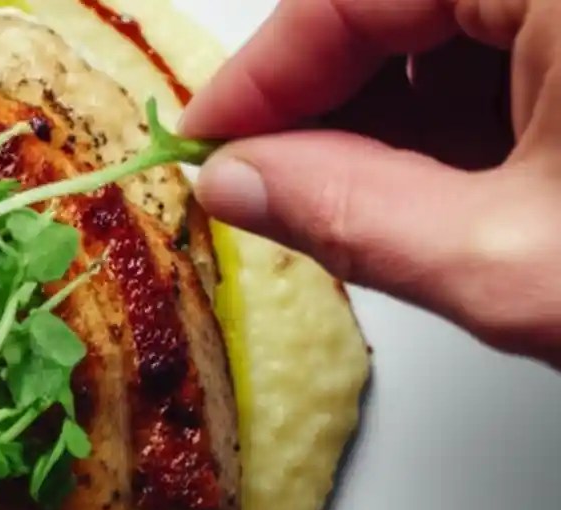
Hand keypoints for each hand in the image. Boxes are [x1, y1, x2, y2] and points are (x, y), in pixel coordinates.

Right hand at [182, 0, 560, 365]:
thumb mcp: (515, 263)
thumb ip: (354, 212)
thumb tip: (235, 182)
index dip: (262, 73)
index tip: (206, 143)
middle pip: (401, 3)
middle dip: (331, 97)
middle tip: (271, 182)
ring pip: (459, 23)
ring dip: (403, 111)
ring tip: (371, 203)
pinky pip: (525, 40)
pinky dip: (477, 111)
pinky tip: (461, 187)